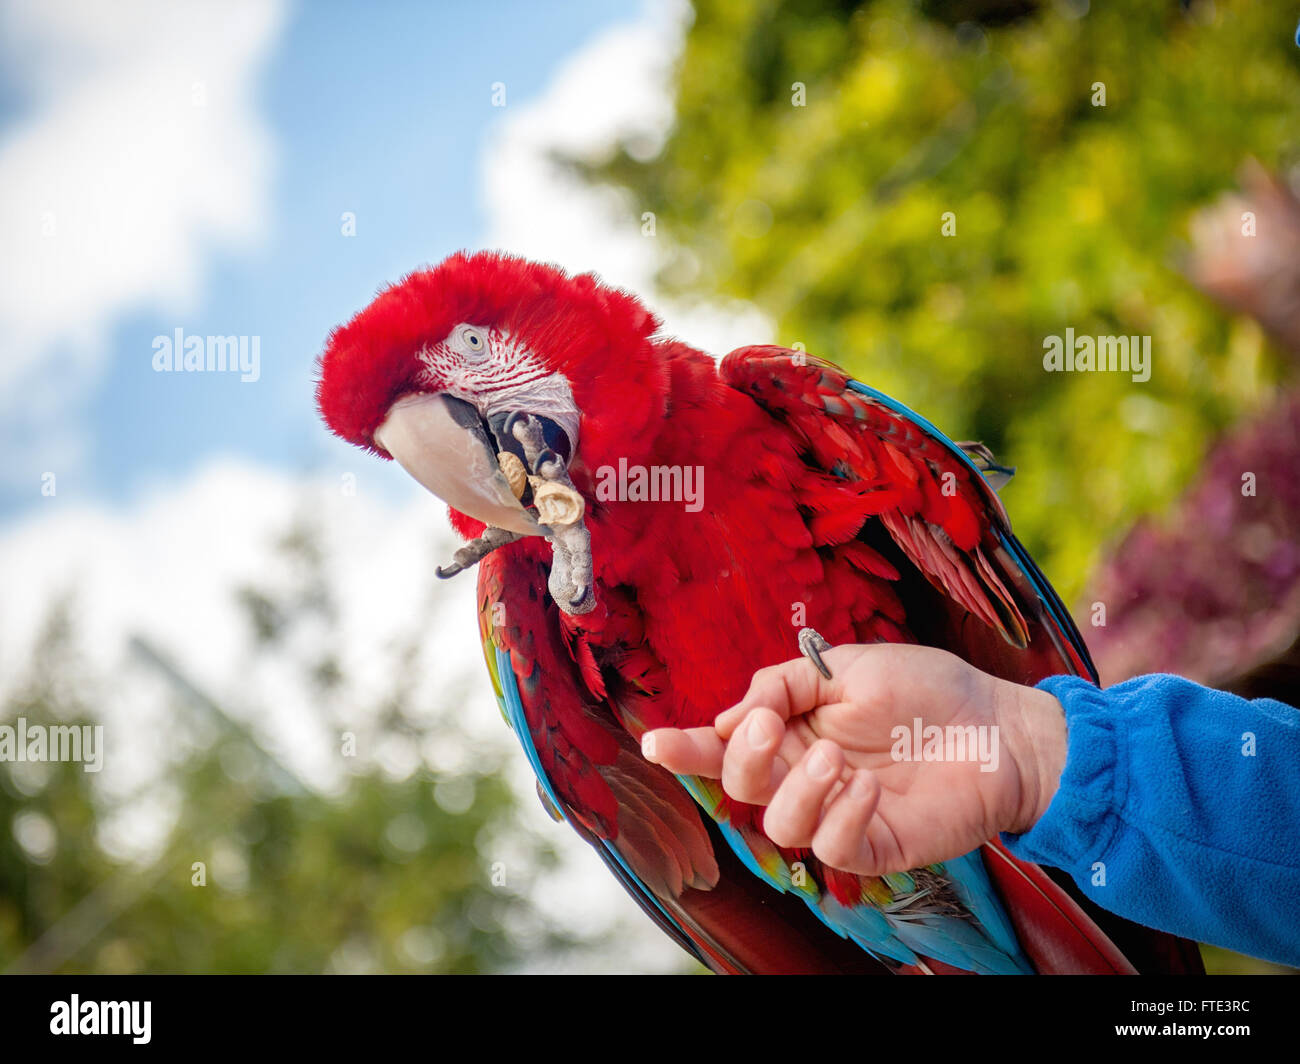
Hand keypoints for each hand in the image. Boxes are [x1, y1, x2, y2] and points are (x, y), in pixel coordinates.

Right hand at [641, 643, 1066, 876]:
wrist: (1000, 725)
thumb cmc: (927, 688)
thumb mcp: (848, 664)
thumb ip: (784, 683)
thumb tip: (729, 716)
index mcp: (794, 730)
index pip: (728, 747)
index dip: (687, 748)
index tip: (653, 742)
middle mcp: (808, 774)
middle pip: (743, 786)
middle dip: (743, 758)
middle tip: (771, 727)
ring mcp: (841, 813)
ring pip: (780, 826)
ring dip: (797, 790)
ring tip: (838, 759)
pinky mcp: (878, 844)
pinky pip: (835, 849)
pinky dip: (841, 818)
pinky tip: (868, 789)